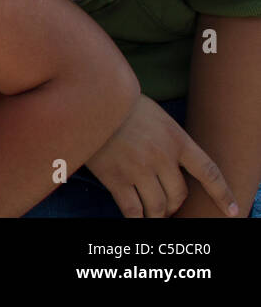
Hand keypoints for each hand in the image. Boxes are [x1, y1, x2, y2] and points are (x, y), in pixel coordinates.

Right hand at [86, 95, 239, 217]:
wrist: (89, 100)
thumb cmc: (123, 106)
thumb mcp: (157, 117)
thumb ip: (172, 141)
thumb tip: (179, 168)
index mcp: (176, 139)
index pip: (208, 172)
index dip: (222, 194)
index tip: (232, 209)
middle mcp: (161, 157)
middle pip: (179, 195)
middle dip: (175, 204)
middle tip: (167, 205)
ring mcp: (138, 169)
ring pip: (158, 207)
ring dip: (157, 214)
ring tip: (152, 213)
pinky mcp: (116, 178)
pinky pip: (133, 211)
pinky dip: (137, 219)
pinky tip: (136, 217)